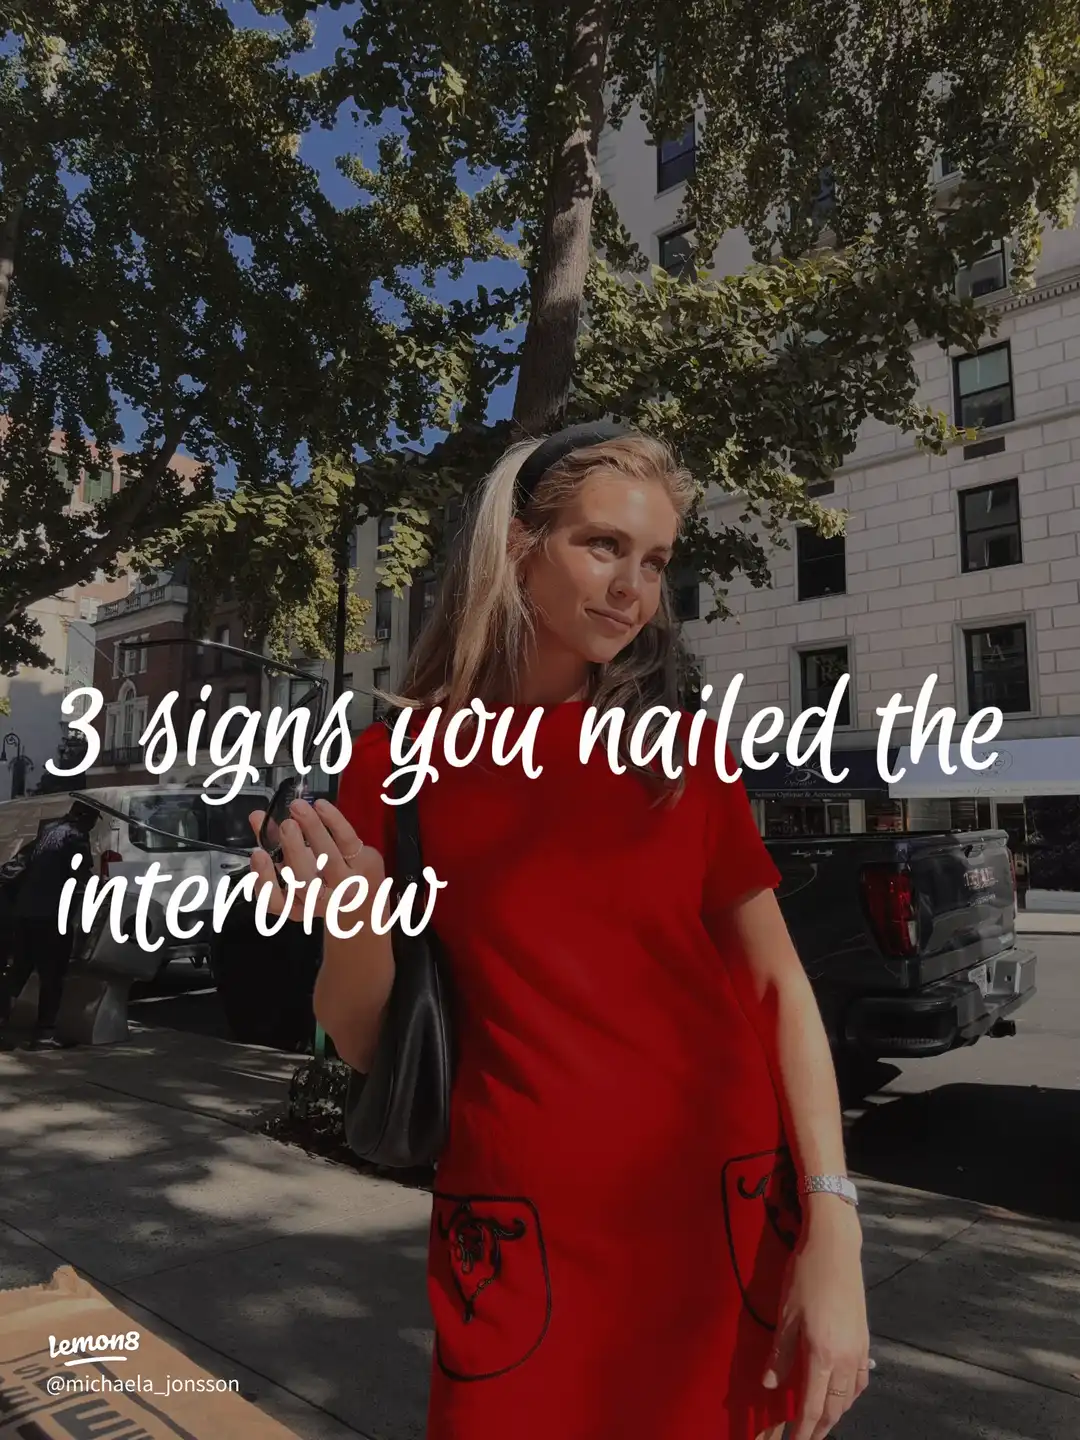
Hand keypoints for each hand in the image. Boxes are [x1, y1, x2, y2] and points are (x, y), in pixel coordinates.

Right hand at [247, 798, 384, 922]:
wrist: (366, 894)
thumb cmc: (322, 879)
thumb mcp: (295, 867)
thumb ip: (273, 844)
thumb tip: (257, 817)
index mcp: (298, 906)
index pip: (276, 902)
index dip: (264, 879)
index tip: (258, 853)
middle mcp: (322, 901)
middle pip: (304, 882)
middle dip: (293, 850)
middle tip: (286, 825)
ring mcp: (347, 885)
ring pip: (329, 859)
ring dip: (313, 829)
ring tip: (299, 807)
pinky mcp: (365, 865)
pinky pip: (347, 840)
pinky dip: (333, 820)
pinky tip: (320, 806)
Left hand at [762, 1200, 869, 1439]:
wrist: (835, 1248)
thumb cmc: (805, 1276)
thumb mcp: (785, 1315)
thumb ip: (780, 1353)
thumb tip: (770, 1384)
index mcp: (821, 1354)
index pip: (812, 1406)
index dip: (802, 1430)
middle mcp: (845, 1358)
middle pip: (834, 1408)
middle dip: (820, 1428)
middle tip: (806, 1438)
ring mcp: (859, 1350)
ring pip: (850, 1397)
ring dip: (835, 1413)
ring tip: (820, 1421)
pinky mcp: (865, 1339)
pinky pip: (860, 1379)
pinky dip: (851, 1395)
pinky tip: (841, 1394)